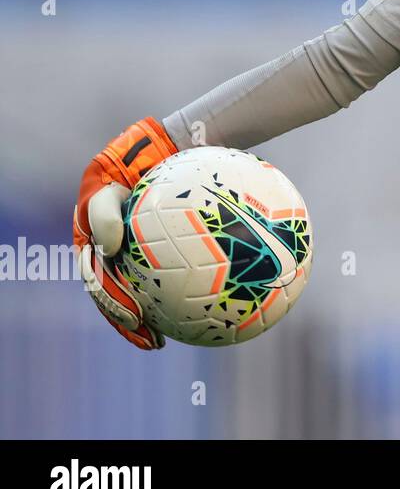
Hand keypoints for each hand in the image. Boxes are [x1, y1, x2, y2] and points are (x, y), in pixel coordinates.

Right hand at [72, 117, 178, 349]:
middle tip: (152, 339)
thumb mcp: (108, 184)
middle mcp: (116, 252)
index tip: (133, 319)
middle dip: (132, 322)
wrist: (166, 148)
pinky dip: (189, 288)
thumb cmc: (133, 164)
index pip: (100, 284)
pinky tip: (211, 302)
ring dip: (155, 315)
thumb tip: (109, 248)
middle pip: (121, 295)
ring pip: (147, 287)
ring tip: (172, 335)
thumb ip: (102, 213)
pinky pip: (180, 268)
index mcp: (98, 244)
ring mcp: (139, 250)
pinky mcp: (164, 247)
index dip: (113, 306)